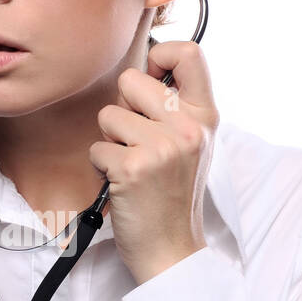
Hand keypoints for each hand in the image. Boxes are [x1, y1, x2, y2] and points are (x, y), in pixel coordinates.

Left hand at [89, 39, 219, 283]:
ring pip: (107, 115)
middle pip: (130, 79)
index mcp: (205, 116)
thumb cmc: (172, 195)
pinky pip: (96, 147)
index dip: (158, 57)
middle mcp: (188, 127)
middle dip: (122, 108)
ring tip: (132, 166)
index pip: (188, 52)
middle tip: (137, 141)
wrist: (171, 249)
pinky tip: (122, 184)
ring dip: (110, 141)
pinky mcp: (133, 168)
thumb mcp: (191, 144)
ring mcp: (162, 147)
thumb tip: (143, 66)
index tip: (151, 82)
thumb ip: (174, 106)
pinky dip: (102, 166)